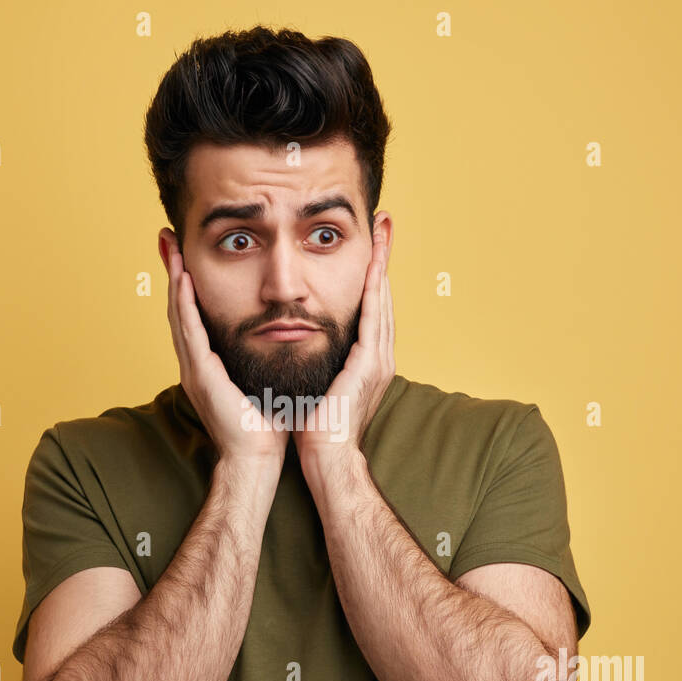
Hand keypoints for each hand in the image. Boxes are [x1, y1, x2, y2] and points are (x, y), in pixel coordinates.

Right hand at [165, 240, 289, 466]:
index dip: (189, 283)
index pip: (195, 314)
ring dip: (173, 277)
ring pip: (179, 312)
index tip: (186, 253)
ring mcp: (194, 367)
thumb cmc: (266, 425)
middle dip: (173, 271)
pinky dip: (183, 302)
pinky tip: (182, 279)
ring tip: (169, 247)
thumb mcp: (265, 378)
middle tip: (167, 238)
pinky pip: (189, 330)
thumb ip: (265, 356)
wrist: (256, 459)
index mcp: (209, 363)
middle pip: (180, 307)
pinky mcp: (200, 374)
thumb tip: (284, 334)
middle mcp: (196, 361)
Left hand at [292, 221, 394, 466]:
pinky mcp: (369, 364)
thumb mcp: (315, 382)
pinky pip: (373, 317)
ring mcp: (378, 360)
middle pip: (383, 296)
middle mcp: (379, 356)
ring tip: (384, 231)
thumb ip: (315, 360)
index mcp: (367, 360)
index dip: (372, 274)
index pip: (371, 307)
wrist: (325, 457)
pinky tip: (373, 265)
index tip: (371, 245)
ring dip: (382, 263)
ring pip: (382, 299)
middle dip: (383, 258)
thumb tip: (295, 342)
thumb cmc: (314, 428)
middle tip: (386, 223)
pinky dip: (374, 289)